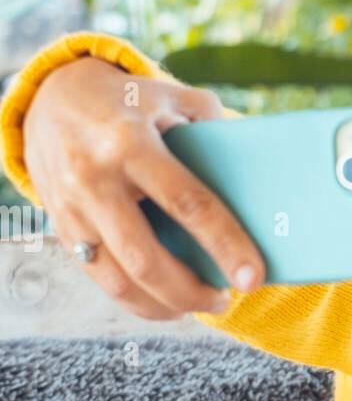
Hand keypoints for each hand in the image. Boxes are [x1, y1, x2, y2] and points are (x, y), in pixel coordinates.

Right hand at [23, 55, 265, 319]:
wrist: (50, 97)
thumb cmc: (124, 101)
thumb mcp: (168, 96)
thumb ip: (210, 127)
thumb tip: (253, 176)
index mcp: (129, 142)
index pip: (187, 203)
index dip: (224, 244)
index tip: (251, 277)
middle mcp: (95, 179)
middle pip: (146, 258)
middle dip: (191, 292)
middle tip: (225, 299)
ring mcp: (72, 209)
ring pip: (120, 280)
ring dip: (165, 305)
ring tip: (200, 304)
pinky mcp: (62, 229)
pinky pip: (101, 279)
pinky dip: (137, 301)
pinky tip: (165, 303)